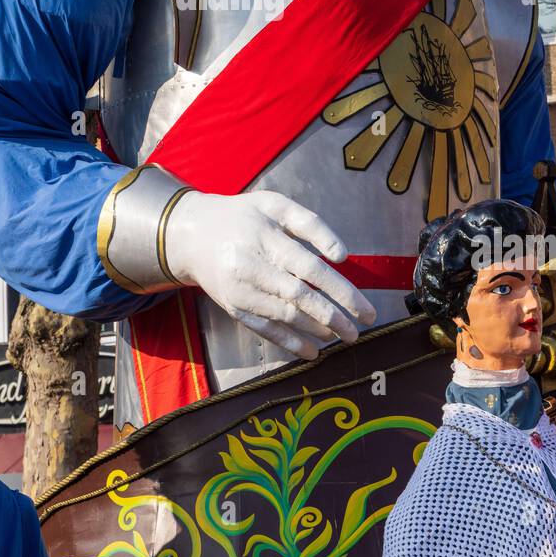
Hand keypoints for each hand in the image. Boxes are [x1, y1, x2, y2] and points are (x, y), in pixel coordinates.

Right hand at [164, 189, 375, 359]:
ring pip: (284, 317)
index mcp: (266, 238)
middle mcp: (251, 267)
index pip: (311, 269)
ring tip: (341, 336)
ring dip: (316, 331)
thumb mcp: (274, 204)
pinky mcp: (233, 307)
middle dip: (334, 317)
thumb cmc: (242, 216)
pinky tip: (312, 351)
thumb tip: (341, 255)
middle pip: (300, 298)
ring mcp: (240, 291)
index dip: (341, 291)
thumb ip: (310, 224)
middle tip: (359, 330)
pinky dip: (290, 343)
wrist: (191, 234)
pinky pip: (264, 330)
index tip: (365, 309)